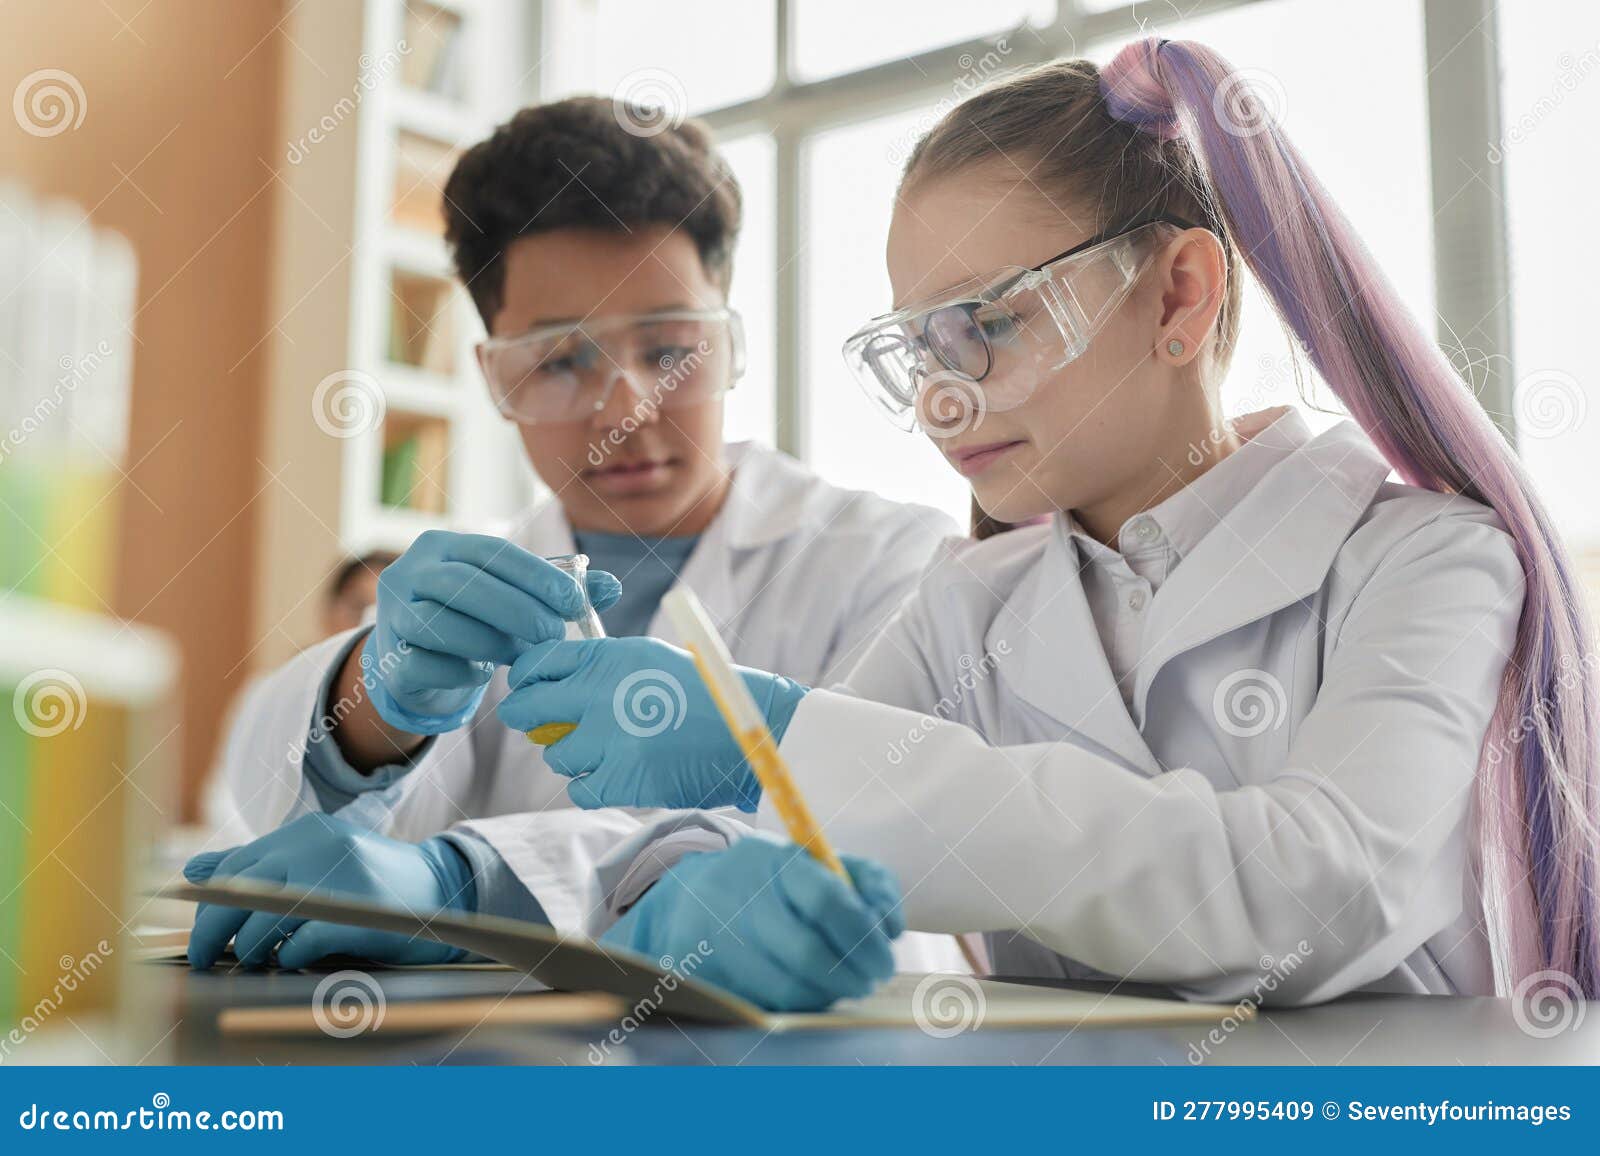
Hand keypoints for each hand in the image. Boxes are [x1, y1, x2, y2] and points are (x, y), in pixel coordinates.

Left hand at [183, 814, 476, 969]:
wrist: (446, 890)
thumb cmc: (371, 880)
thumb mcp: (317, 857)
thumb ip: (259, 864)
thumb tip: (191, 873)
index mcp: (306, 832)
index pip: (233, 869)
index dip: (207, 907)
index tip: (202, 936)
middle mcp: (319, 848)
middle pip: (237, 895)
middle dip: (213, 933)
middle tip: (204, 959)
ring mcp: (340, 881)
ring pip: (262, 923)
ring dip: (251, 949)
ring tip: (258, 959)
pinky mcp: (357, 917)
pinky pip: (299, 944)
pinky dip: (289, 957)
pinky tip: (294, 959)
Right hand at [364, 530, 620, 733]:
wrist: (416, 662)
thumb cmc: (473, 620)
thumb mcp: (513, 599)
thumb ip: (558, 590)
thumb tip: (613, 586)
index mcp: (441, 547)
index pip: (491, 552)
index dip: (536, 576)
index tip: (574, 601)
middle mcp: (408, 573)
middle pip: (462, 585)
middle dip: (516, 610)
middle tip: (554, 633)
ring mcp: (390, 616)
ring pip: (438, 624)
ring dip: (490, 641)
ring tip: (522, 655)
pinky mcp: (388, 659)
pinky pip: (424, 663)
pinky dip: (460, 670)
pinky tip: (480, 673)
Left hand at [495, 636, 807, 810]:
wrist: (749, 731)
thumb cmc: (701, 692)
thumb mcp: (647, 658)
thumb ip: (598, 665)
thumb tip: (547, 683)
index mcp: (608, 657)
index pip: (536, 663)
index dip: (527, 678)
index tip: (531, 688)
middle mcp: (601, 694)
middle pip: (527, 708)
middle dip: (528, 717)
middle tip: (540, 723)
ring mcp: (608, 739)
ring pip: (555, 754)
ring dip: (574, 756)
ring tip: (607, 750)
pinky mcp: (620, 779)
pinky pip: (579, 790)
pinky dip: (595, 786)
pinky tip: (620, 773)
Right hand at [601, 839, 903, 1011]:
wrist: (696, 896)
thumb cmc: (777, 880)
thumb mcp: (821, 860)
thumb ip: (869, 882)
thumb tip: (891, 930)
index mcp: (775, 860)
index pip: (827, 901)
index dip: (863, 936)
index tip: (885, 957)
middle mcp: (741, 897)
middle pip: (806, 953)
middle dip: (850, 975)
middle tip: (870, 981)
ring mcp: (718, 939)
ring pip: (787, 987)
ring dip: (828, 994)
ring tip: (844, 985)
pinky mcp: (707, 974)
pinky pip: (766, 1003)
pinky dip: (799, 1004)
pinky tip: (812, 991)